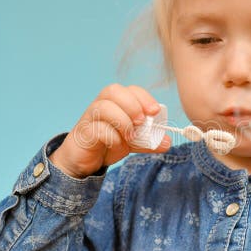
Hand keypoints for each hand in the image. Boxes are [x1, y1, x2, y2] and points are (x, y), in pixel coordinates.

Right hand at [49, 83, 170, 177]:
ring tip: (130, 135)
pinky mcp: (83, 134)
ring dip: (122, 120)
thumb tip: (167, 142)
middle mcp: (100, 105)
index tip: (155, 111)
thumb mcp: (132, 142)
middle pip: (113, 90)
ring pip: (102, 107)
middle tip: (142, 122)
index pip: (129, 90)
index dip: (143, 97)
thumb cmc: (108, 144)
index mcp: (115, 103)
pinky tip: (118, 145)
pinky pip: (96, 129)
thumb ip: (148, 140)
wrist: (84, 161)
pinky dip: (111, 137)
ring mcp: (89, 118)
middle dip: (131, 104)